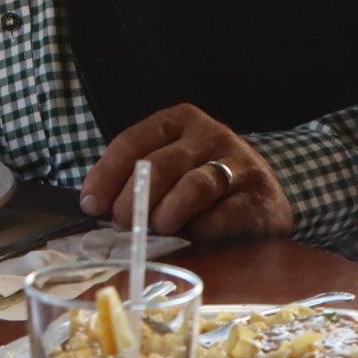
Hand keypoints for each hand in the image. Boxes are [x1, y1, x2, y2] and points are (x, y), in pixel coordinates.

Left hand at [79, 103, 291, 242]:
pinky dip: (203, 229)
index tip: (90, 204)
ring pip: (193, 187)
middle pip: (159, 166)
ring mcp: (241, 164)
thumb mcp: (168, 167)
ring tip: (159, 229)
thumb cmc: (203, 182)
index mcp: (180, 121)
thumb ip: (135, 178)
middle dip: (133, 200)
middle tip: (123, 225)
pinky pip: (225, 215)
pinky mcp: (262, 198)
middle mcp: (212, 135)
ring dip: (167, 215)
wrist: (266, 195)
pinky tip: (196, 236)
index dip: (106, 175)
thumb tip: (94, 204)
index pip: (132, 142)